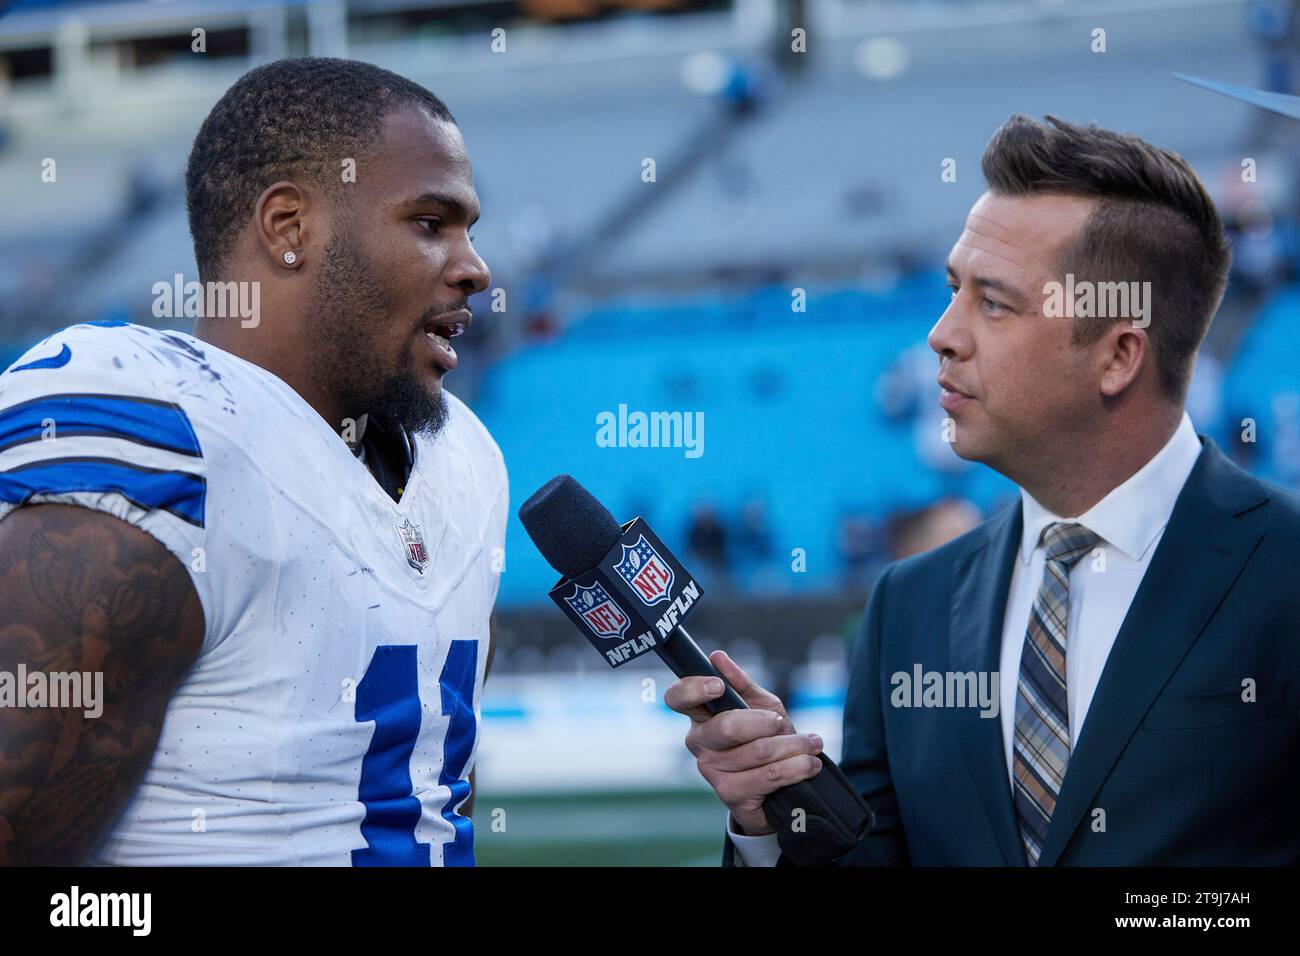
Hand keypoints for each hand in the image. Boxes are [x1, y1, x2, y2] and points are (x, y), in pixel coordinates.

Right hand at [664, 649, 822, 835]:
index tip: (719, 686)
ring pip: (757, 752)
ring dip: (794, 746)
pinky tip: (809, 764)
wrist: (777, 787)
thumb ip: (741, 683)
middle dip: (765, 722)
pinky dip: (796, 767)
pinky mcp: (731, 795)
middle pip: (726, 727)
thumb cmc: (765, 738)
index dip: (694, 689)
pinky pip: (768, 776)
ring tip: (812, 744)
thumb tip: (717, 657)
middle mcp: (698, 743)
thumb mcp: (760, 706)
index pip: (677, 698)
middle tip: (782, 723)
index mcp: (700, 716)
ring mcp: (712, 771)